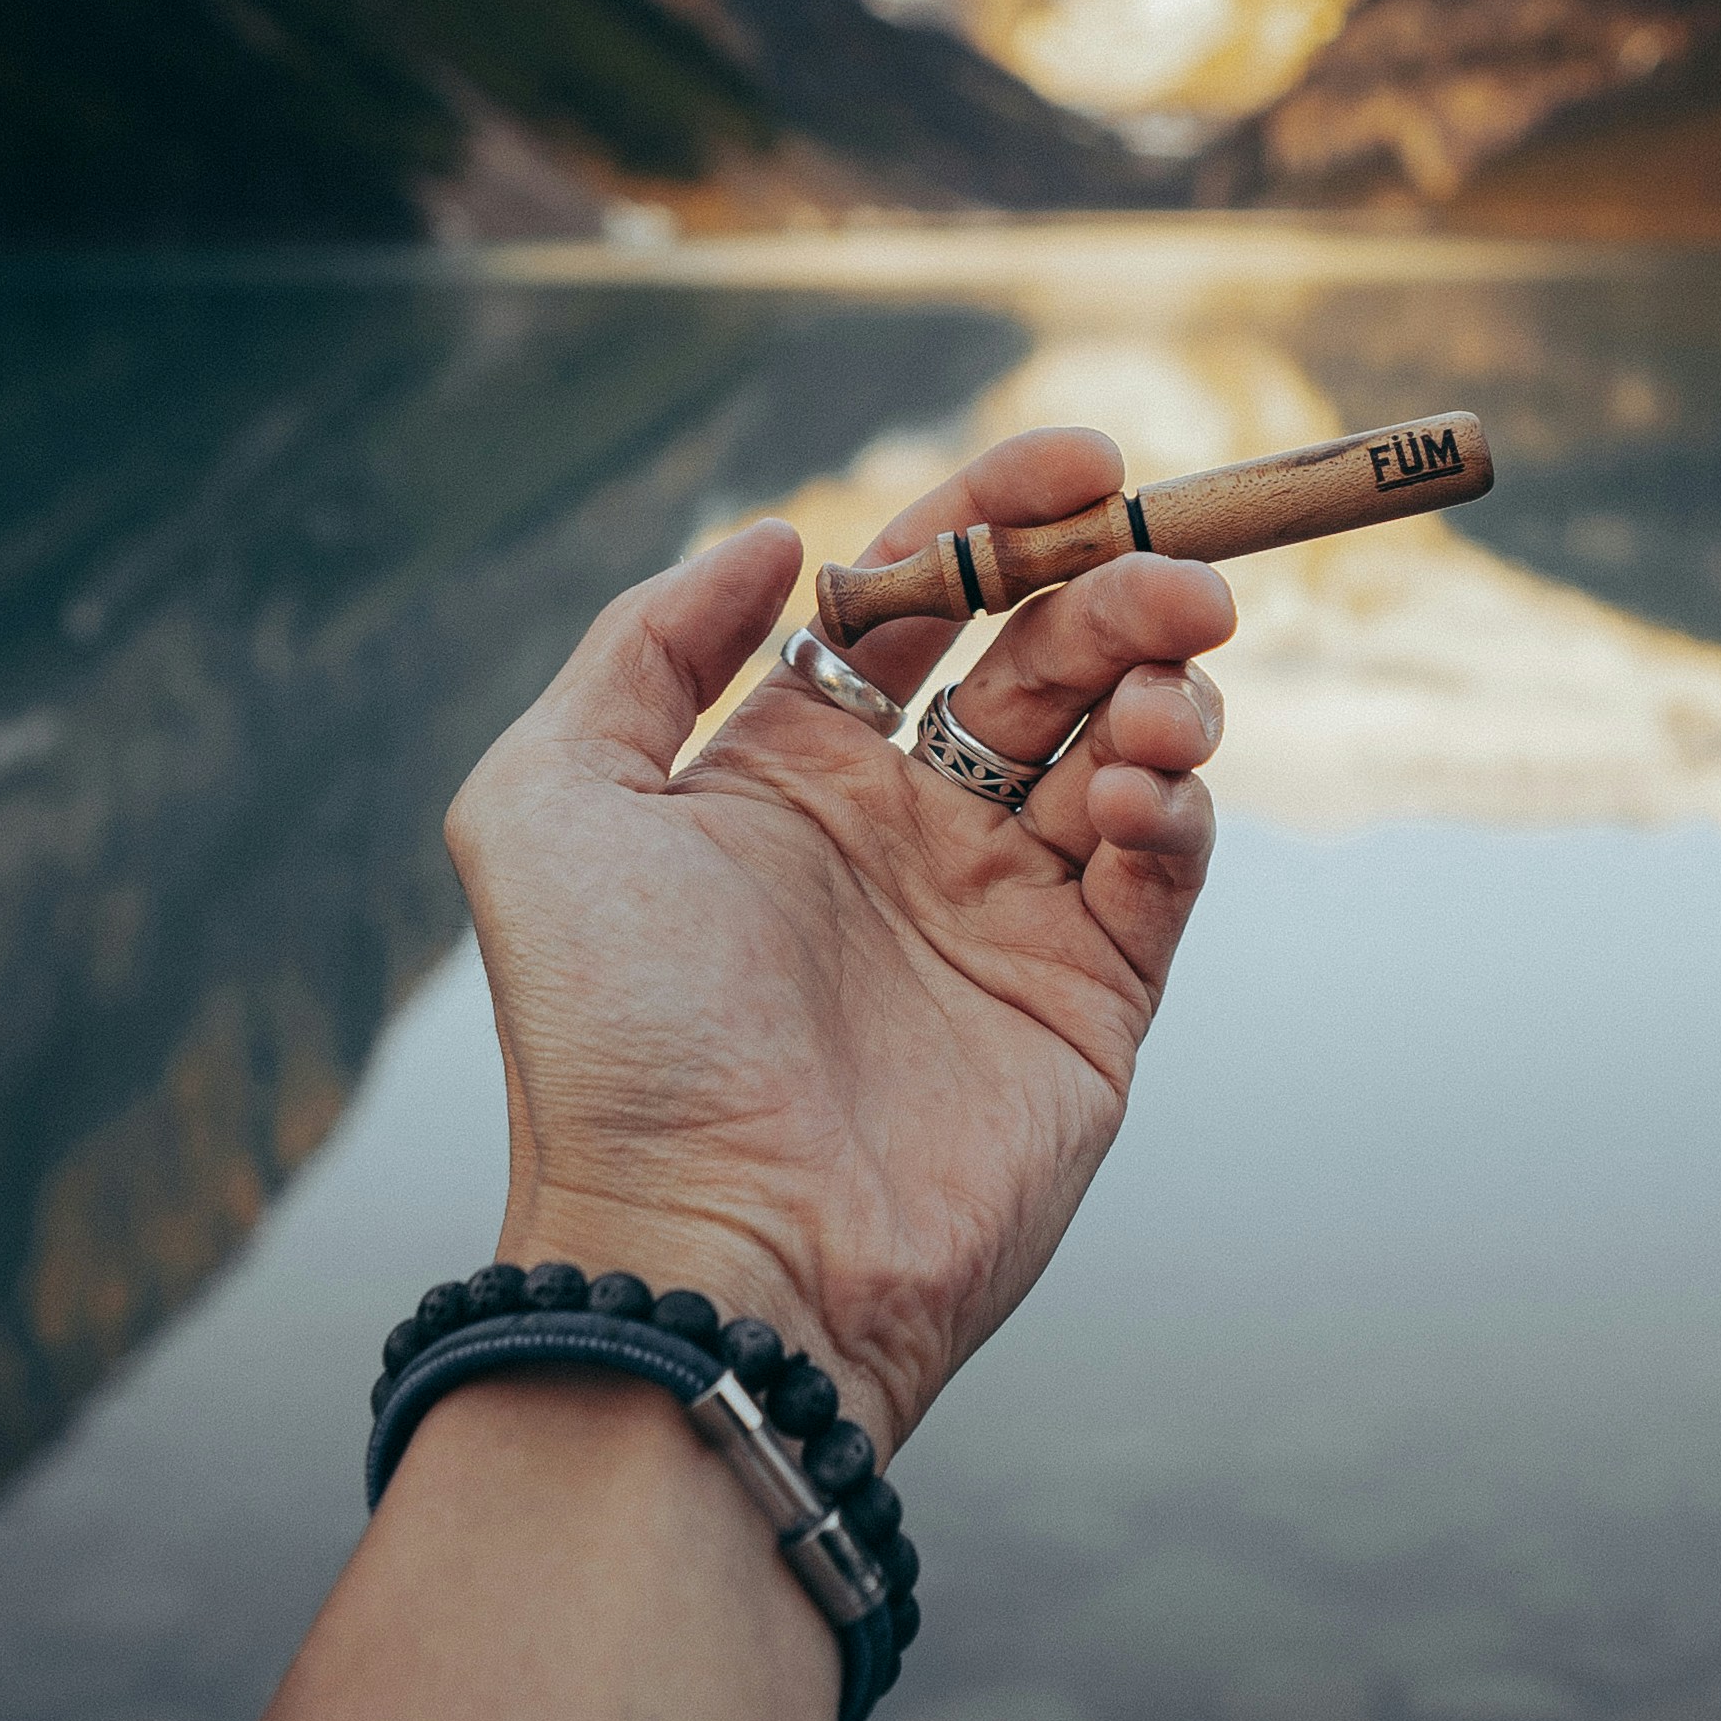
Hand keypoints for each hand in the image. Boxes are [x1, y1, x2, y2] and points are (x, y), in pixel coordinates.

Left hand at [442, 426, 1234, 1458]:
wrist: (712, 1260)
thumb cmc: (613, 1041)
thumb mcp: (545, 803)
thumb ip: (644, 645)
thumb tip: (771, 542)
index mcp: (786, 772)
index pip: (914, 599)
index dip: (994, 515)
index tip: (1082, 459)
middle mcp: (900, 833)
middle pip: (1039, 656)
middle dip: (1113, 591)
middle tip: (1172, 573)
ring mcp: (1000, 919)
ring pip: (1123, 750)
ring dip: (1161, 689)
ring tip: (1159, 702)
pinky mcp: (1087, 1008)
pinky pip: (1162, 874)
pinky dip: (1176, 811)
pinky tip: (1142, 796)